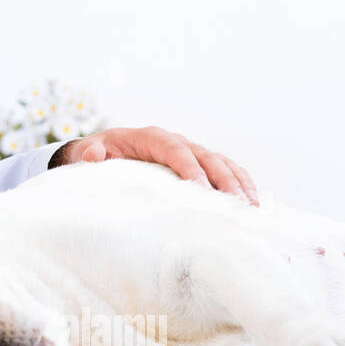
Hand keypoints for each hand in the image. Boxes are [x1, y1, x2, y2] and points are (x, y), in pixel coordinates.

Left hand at [49, 125, 259, 205]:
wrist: (104, 150)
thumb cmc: (101, 153)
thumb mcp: (91, 152)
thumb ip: (91, 155)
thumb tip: (92, 155)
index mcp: (151, 137)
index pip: (176, 151)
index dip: (190, 169)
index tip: (202, 190)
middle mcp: (175, 141)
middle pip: (206, 157)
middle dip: (224, 179)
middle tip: (238, 203)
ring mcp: (190, 151)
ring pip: (221, 163)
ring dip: (239, 183)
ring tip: (252, 207)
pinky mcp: (198, 164)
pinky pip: (224, 170)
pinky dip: (240, 183)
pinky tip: (253, 203)